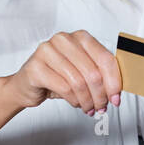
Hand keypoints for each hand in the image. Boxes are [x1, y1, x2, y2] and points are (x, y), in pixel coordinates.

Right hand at [6, 30, 121, 116]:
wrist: (26, 85)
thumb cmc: (57, 78)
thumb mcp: (82, 73)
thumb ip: (100, 75)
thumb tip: (117, 92)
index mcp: (80, 37)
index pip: (105, 59)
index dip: (114, 82)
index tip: (116, 99)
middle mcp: (64, 39)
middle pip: (93, 73)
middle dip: (100, 95)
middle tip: (101, 108)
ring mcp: (47, 51)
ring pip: (79, 82)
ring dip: (87, 101)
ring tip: (88, 108)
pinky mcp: (35, 67)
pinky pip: (64, 88)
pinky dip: (74, 101)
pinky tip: (76, 103)